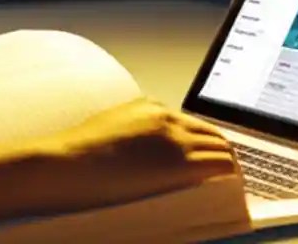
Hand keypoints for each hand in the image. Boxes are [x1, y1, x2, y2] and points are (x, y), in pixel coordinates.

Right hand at [40, 98, 239, 211]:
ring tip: (231, 184)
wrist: (66, 164)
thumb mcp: (109, 129)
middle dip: (222, 153)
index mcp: (149, 108)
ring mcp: (175, 140)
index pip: (192, 123)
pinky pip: (220, 167)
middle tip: (227, 174)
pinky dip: (229, 176)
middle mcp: (167, 118)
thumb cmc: (77, 154)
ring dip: (229, 166)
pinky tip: (230, 189)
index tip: (206, 157)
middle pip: (213, 133)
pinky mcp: (179, 163)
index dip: (203, 142)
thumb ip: (134, 133)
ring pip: (222, 148)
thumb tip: (144, 153)